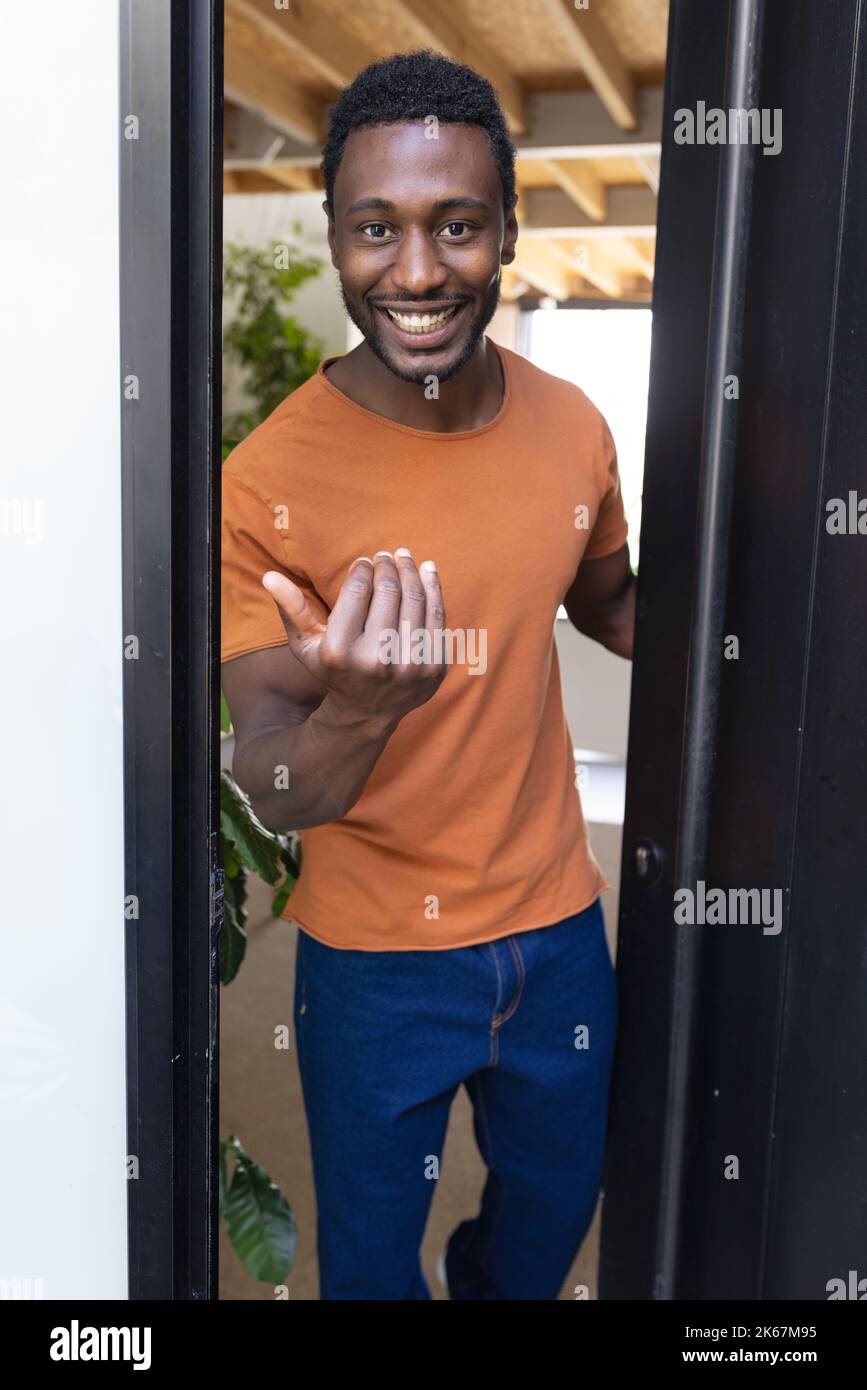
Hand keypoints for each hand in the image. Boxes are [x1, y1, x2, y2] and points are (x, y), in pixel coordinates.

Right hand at [262, 549, 447, 727]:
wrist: (368, 711)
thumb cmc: (333, 668)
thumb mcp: (306, 644)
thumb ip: (291, 608)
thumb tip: (269, 576)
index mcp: (340, 651)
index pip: (358, 589)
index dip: (363, 568)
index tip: (364, 562)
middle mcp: (375, 660)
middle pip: (388, 590)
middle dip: (387, 565)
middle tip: (385, 556)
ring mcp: (409, 665)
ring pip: (414, 598)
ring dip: (410, 570)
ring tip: (404, 558)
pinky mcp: (433, 667)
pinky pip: (437, 615)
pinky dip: (433, 587)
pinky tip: (426, 570)